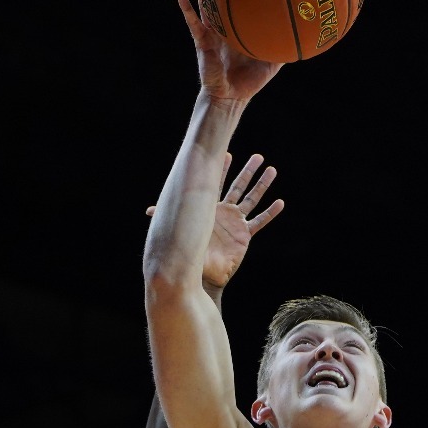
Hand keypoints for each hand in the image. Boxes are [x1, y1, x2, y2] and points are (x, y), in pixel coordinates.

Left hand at [149, 152, 283, 291]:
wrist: (203, 273)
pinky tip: (280, 202)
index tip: (228, 153)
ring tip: (272, 170)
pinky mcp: (245, 236)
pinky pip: (260, 222)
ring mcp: (236, 223)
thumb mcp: (180, 231)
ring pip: (252, 200)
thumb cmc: (190, 252)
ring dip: (262, 186)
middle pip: (239, 186)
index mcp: (211, 208)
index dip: (223, 169)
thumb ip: (167, 218)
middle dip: (248, 171)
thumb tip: (147, 211)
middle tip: (258, 157)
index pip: (218, 183)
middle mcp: (225, 212)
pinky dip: (270, 213)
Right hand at [176, 0, 280, 103]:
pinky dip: (185, 7)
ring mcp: (212, 33)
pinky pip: (193, 21)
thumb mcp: (271, 63)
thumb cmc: (250, 81)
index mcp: (240, 31)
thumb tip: (303, 35)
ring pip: (205, 6)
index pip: (242, 8)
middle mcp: (225, 29)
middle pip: (223, 0)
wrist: (232, 96)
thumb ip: (283, 48)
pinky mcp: (202, 41)